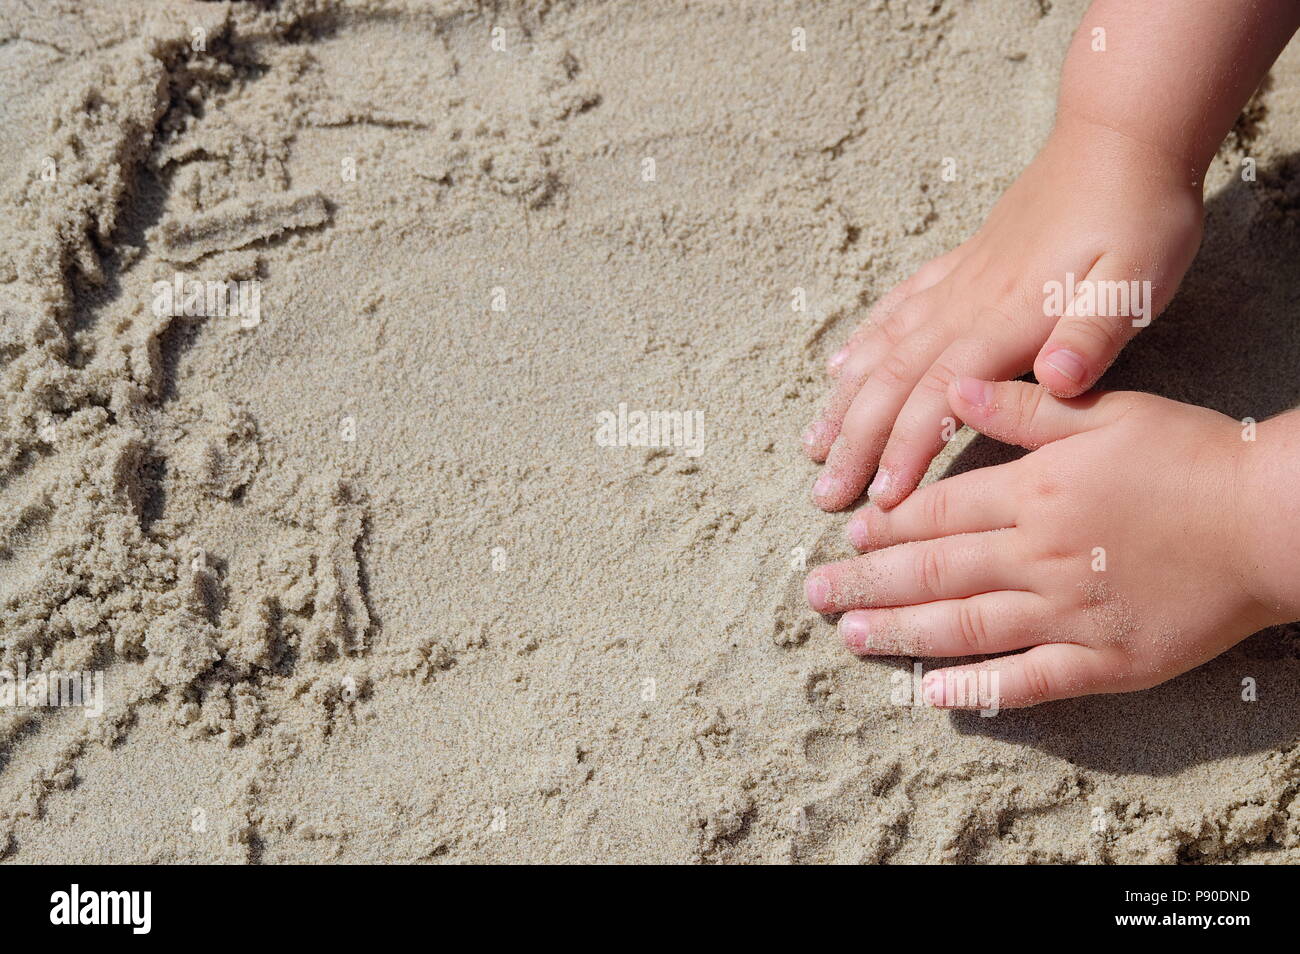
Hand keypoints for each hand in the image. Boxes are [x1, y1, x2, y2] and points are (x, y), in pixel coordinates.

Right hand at [803, 116, 1203, 512]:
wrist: (1120, 136)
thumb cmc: (1138, 212)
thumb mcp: (1137, 278)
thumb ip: (1092, 334)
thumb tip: (1055, 382)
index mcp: (1005, 322)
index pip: (937, 398)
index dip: (904, 451)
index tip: (880, 499)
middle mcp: (965, 306)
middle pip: (891, 383)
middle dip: (855, 444)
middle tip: (824, 494)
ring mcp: (956, 285)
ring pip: (882, 351)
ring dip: (844, 402)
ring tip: (812, 444)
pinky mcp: (960, 267)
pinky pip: (896, 310)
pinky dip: (862, 344)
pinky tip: (840, 366)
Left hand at [803, 379, 1281, 708]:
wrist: (1273, 519)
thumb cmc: (1191, 455)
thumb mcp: (1105, 412)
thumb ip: (1023, 406)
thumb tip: (953, 387)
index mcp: (1034, 493)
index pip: (938, 513)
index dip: (886, 527)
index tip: (846, 537)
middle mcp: (1038, 556)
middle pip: (934, 572)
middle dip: (867, 584)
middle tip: (816, 597)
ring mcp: (1069, 614)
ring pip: (965, 627)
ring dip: (902, 633)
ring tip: (853, 637)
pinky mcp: (1106, 661)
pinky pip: (1030, 681)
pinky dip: (979, 689)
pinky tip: (933, 695)